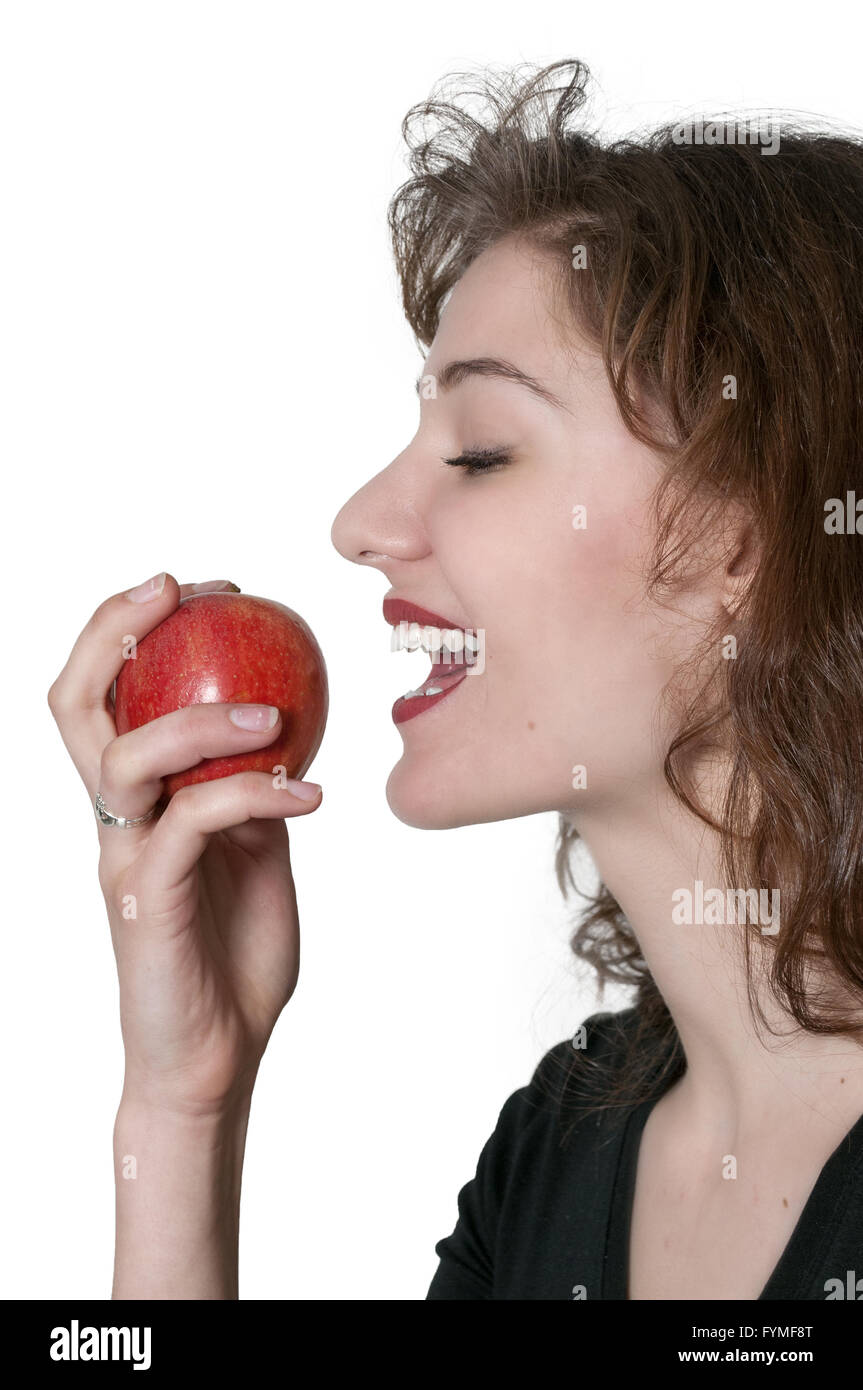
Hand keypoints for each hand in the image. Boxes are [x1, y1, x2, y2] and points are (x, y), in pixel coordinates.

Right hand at [48, 572, 321, 1116]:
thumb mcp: (255, 852)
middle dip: (115, 629)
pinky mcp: (150, 899)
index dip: (132, 626)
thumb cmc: (232, 955)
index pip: (106, 695)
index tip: (206, 587)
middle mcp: (115, 818)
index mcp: (134, 800)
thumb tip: (286, 731)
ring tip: (279, 714)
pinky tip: (309, 794)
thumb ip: (251, 793)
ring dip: (204, 718)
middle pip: (76, 703)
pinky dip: (254, 792)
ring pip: (125, 755)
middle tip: (182, 587)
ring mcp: (125, 857)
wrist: (216, 1058)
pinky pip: (193, 821)